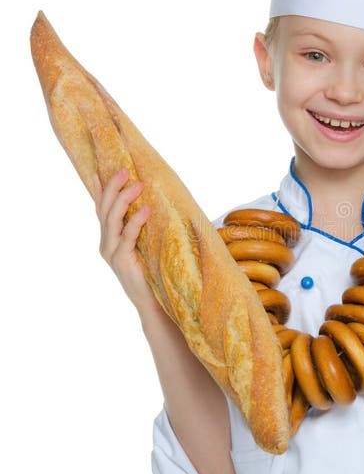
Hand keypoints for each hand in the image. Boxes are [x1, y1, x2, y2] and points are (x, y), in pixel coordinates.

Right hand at [92, 167, 158, 314]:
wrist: (154, 303)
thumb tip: (152, 203)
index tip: (99, 171)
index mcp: (109, 239)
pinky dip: (136, 221)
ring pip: (112, 219)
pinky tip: (146, 209)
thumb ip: (141, 228)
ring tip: (137, 184)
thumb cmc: (153, 273)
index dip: (99, 191)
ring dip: (124, 199)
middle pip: (105, 209)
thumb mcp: (145, 245)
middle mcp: (106, 244)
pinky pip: (127, 236)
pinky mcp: (121, 261)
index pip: (102, 210)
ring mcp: (111, 252)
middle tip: (125, 170)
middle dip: (113, 187)